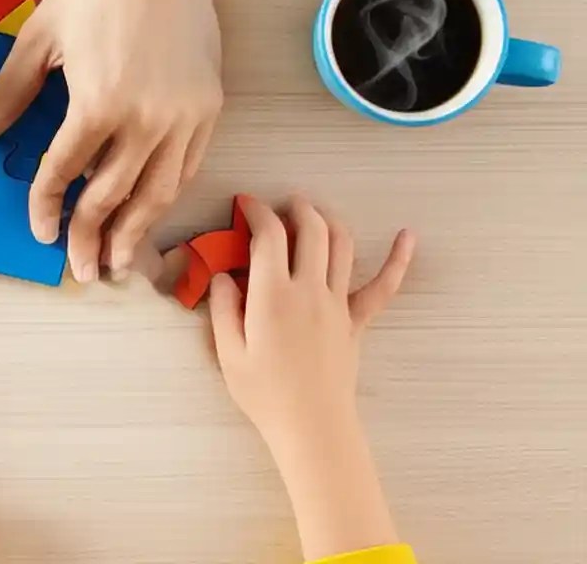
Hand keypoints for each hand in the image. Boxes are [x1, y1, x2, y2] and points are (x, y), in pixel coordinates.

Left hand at [0, 0, 252, 282]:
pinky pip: (186, 169)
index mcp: (97, 104)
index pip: (64, 173)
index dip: (47, 206)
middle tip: (80, 270)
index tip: (39, 232)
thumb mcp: (40, 37)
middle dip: (90, 238)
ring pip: (157, 194)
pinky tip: (152, 216)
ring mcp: (182, 119)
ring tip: (119, 264)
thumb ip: (10, 93)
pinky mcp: (208, 110)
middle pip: (111, 197)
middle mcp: (143, 121)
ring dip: (135, 234)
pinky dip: (167, 198)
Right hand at [208, 196, 414, 442]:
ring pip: (341, 246)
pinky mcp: (356, 321)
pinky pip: (382, 286)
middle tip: (282, 204)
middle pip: (311, 230)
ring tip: (314, 212)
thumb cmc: (265, 394)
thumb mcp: (227, 353)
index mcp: (272, 296)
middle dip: (296, 208)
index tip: (246, 205)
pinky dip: (398, 259)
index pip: (269, 236)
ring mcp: (337, 304)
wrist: (311, 426)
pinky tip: (407, 236)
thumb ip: (222, 308)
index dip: (257, 212)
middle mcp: (309, 290)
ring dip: (329, 220)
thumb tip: (222, 276)